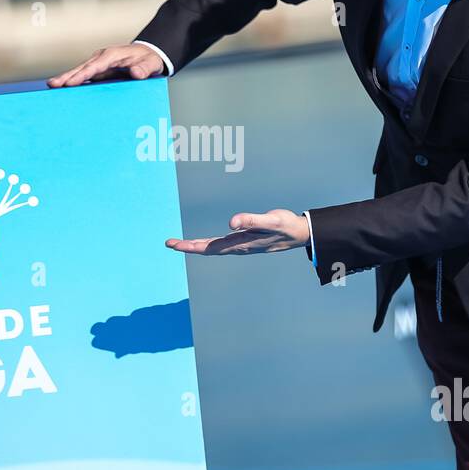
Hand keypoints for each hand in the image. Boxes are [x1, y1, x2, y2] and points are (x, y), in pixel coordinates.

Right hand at [47, 43, 164, 86]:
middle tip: (53, 84)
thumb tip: (136, 73)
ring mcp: (100, 62)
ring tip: (53, 86)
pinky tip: (64, 87)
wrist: (148, 53)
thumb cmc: (148, 58)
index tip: (71, 82)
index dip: (83, 74)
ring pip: (81, 70)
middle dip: (68, 76)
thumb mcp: (151, 63)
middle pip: (83, 67)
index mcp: (113, 55)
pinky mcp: (99, 68)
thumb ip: (144, 68)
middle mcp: (103, 57)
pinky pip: (85, 74)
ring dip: (67, 78)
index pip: (96, 66)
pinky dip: (74, 80)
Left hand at [166, 209, 309, 255]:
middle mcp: (238, 246)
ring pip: (214, 247)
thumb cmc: (286, 225)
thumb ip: (251, 220)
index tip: (174, 244)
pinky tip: (206, 242)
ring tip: (181, 243)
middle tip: (169, 243)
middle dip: (188, 246)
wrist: (299, 234)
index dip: (191, 246)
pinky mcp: (245, 241)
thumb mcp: (270, 220)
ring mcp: (241, 245)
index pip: (210, 247)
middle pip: (208, 249)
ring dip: (197, 245)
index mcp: (240, 243)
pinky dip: (209, 243)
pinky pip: (222, 244)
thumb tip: (231, 223)